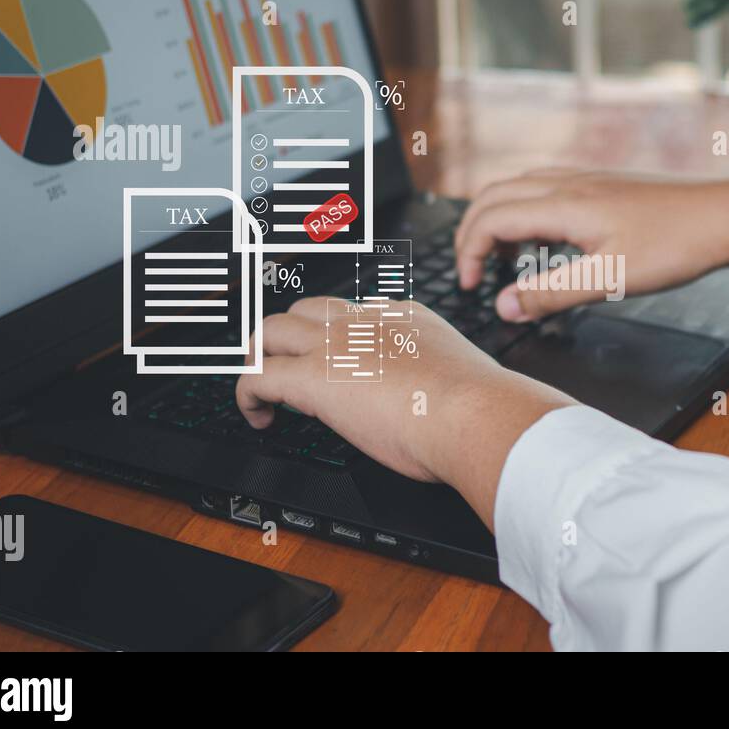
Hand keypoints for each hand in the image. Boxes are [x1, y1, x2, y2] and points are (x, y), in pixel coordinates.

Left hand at [235, 298, 574, 527]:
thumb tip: (440, 403)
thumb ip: (440, 378)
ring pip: (270, 330)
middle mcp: (365, 322)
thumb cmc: (480, 406)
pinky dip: (248, 396)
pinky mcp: (312, 377)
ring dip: (258, 355)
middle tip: (286, 364)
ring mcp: (335, 345)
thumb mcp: (459, 376)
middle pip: (305, 310)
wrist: (474, 412)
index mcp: (404, 318)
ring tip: (260, 386)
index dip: (336, 335)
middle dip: (288, 335)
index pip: (354, 312)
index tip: (336, 358)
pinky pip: (257, 376)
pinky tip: (259, 418)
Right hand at [455, 170, 728, 321]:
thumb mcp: (610, 280)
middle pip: (493, 196)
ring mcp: (586, 179)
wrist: (726, 216)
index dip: (469, 254)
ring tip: (505, 263)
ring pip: (518, 189)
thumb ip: (552, 295)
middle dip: (471, 234)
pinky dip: (526, 214)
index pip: (490, 219)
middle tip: (471, 273)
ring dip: (497, 222)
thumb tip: (504, 307)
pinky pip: (545, 189)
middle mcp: (568, 183)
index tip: (471, 288)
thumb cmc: (676, 245)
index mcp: (563, 204)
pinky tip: (547, 242)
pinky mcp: (603, 185)